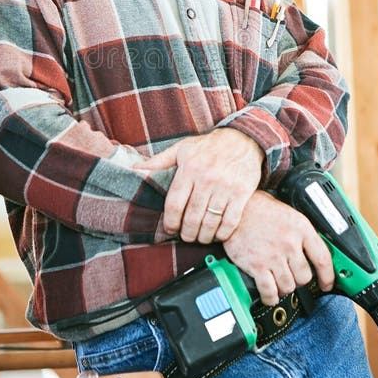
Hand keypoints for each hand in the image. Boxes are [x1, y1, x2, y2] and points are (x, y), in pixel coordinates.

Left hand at [134, 129, 263, 242]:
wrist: (243, 139)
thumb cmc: (208, 146)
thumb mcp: (182, 148)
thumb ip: (159, 161)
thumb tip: (134, 169)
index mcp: (189, 168)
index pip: (174, 204)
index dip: (171, 222)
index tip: (171, 229)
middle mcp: (207, 178)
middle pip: (192, 218)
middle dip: (187, 233)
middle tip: (186, 236)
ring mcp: (225, 187)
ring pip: (210, 223)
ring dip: (203, 237)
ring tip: (200, 238)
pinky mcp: (242, 193)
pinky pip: (230, 222)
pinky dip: (222, 234)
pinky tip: (217, 234)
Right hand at [223, 190, 334, 304]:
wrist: (234, 210)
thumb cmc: (258, 208)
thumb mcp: (287, 213)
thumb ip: (300, 231)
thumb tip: (311, 250)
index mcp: (301, 228)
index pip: (322, 258)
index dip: (328, 276)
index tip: (327, 283)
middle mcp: (289, 243)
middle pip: (304, 277)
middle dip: (299, 280)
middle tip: (293, 277)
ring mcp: (273, 256)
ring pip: (288, 286)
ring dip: (284, 288)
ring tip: (279, 283)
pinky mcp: (257, 266)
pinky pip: (269, 291)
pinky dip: (270, 297)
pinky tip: (270, 295)